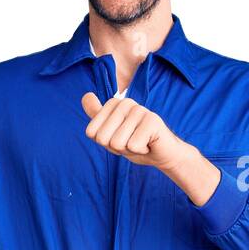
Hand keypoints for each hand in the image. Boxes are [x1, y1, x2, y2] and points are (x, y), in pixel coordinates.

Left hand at [81, 93, 220, 203]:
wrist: (162, 154)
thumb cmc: (136, 143)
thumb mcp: (111, 132)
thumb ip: (96, 115)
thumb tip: (86, 95)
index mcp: (113, 104)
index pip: (92, 133)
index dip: (106, 144)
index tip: (121, 139)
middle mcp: (125, 102)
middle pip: (103, 138)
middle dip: (116, 148)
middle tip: (131, 142)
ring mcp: (139, 110)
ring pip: (117, 142)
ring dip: (129, 150)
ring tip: (141, 142)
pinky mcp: (152, 120)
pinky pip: (132, 145)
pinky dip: (140, 151)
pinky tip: (149, 144)